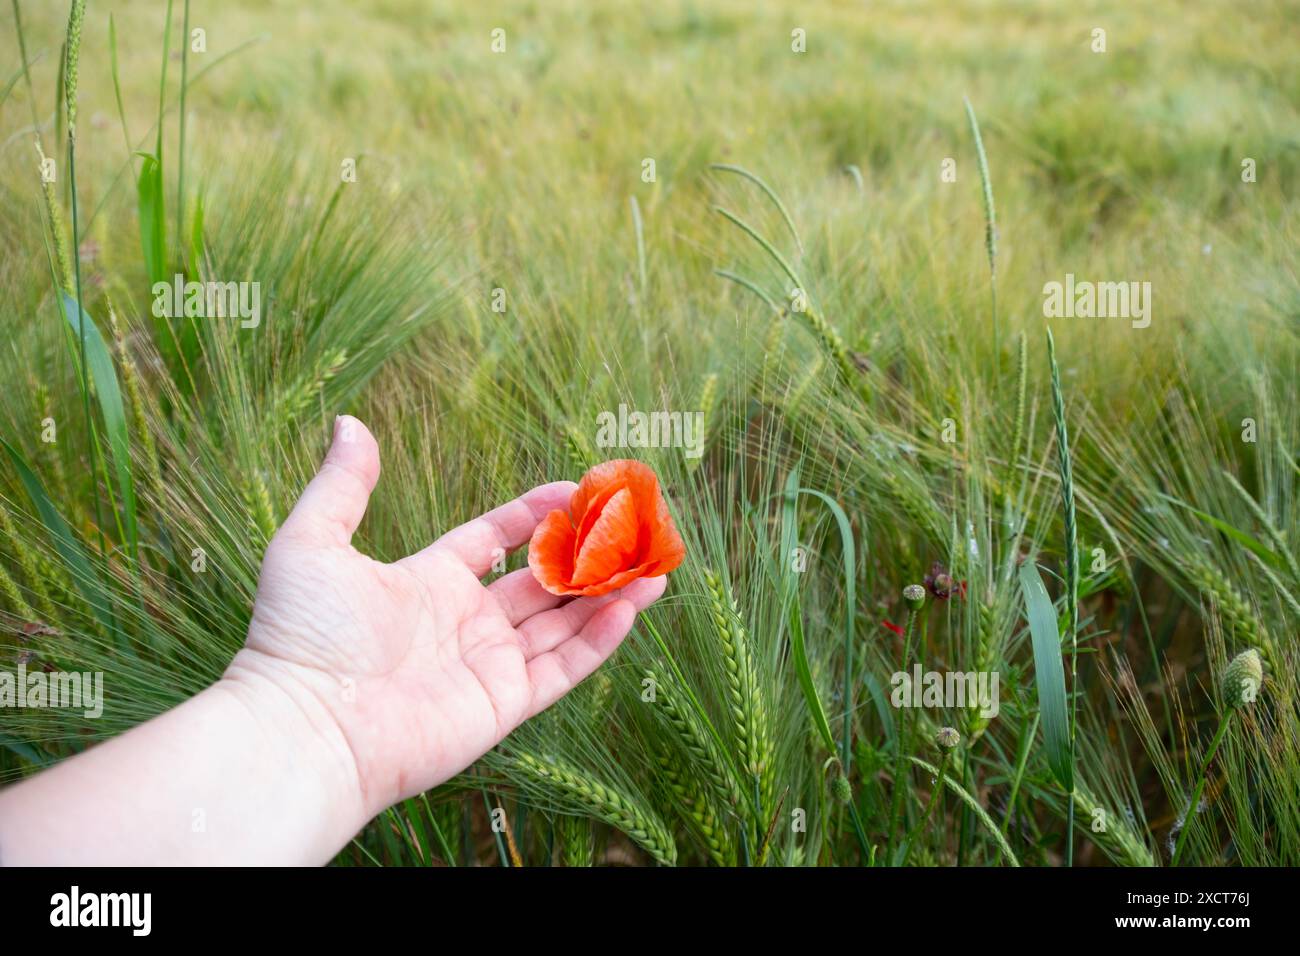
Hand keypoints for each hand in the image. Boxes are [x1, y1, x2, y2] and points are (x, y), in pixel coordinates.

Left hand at [225, 415, 665, 821]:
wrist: (306, 725)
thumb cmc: (302, 635)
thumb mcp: (313, 542)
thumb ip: (343, 484)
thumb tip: (350, 422)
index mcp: (427, 583)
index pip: (495, 540)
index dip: (535, 514)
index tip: (576, 488)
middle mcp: (464, 624)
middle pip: (541, 582)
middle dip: (587, 555)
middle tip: (631, 525)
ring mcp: (487, 666)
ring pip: (564, 623)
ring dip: (609, 594)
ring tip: (654, 564)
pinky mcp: (504, 705)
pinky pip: (565, 667)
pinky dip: (600, 638)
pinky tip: (631, 605)